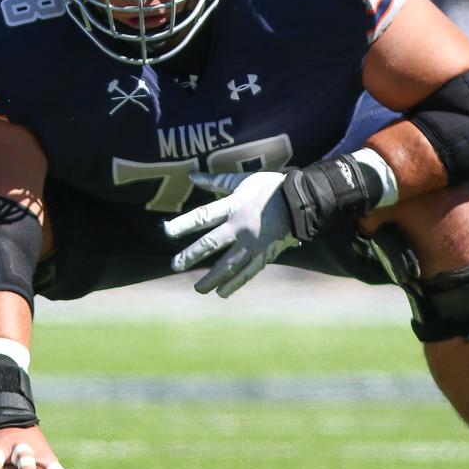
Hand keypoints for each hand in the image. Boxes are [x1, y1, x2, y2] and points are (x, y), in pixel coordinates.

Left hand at [163, 171, 298, 296]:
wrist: (301, 201)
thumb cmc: (270, 187)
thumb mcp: (242, 180)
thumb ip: (216, 181)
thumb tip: (192, 175)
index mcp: (233, 205)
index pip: (203, 216)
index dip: (183, 223)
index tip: (166, 231)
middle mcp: (240, 226)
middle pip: (211, 243)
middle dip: (191, 255)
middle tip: (175, 265)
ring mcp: (253, 242)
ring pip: (228, 264)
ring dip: (211, 277)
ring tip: (198, 288)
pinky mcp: (264, 254)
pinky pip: (247, 272)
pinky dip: (234, 284)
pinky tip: (222, 293)